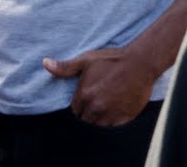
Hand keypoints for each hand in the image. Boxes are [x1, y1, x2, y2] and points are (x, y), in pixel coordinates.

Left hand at [44, 45, 158, 125]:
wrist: (141, 63)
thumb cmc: (113, 60)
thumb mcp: (88, 59)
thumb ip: (66, 66)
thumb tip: (45, 63)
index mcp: (84, 95)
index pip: (75, 110)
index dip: (81, 104)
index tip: (89, 98)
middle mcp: (95, 107)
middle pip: (85, 120)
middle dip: (89, 113)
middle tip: (99, 102)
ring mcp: (110, 114)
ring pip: (99, 125)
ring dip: (101, 119)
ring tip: (108, 106)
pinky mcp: (124, 117)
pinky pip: (113, 126)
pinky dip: (114, 121)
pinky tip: (118, 109)